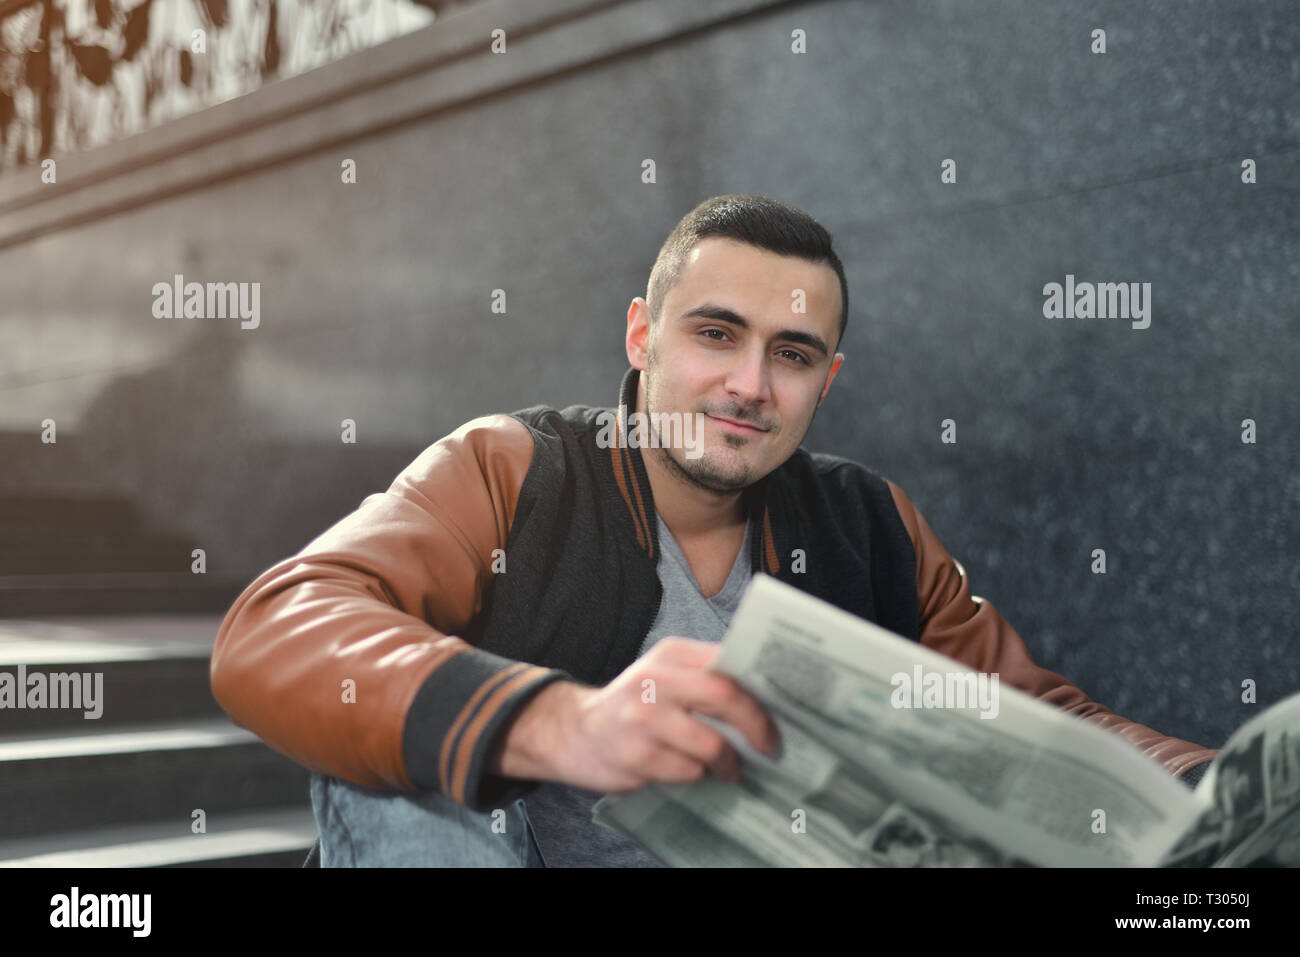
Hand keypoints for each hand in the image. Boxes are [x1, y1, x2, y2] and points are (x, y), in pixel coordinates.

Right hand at [545, 636, 780, 792]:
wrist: (574, 731)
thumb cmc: (634, 705)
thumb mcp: (664, 675)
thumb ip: (705, 677)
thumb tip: (765, 696)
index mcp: (670, 654)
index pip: (728, 663)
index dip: (760, 687)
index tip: (783, 707)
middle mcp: (655, 678)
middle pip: (725, 695)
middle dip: (756, 725)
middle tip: (769, 745)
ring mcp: (642, 717)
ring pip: (711, 742)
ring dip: (729, 762)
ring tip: (732, 769)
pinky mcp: (635, 754)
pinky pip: (688, 771)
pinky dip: (698, 775)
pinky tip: (693, 772)